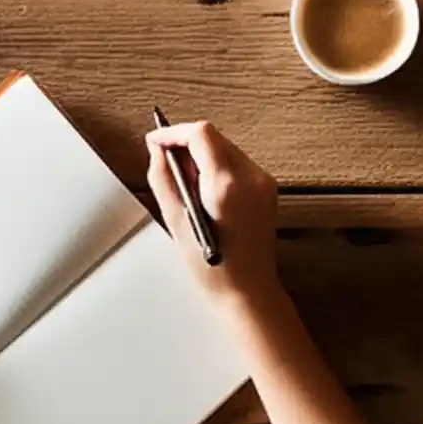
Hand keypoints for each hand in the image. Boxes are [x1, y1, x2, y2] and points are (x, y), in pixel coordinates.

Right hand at [146, 121, 280, 303]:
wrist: (248, 291)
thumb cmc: (214, 269)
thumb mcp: (176, 223)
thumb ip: (163, 180)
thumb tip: (157, 151)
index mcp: (226, 185)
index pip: (200, 134)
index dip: (173, 132)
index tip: (156, 141)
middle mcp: (250, 177)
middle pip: (214, 137)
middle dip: (187, 144)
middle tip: (167, 166)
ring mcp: (263, 182)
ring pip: (225, 147)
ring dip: (202, 156)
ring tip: (187, 187)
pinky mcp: (267, 188)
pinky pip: (237, 163)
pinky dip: (217, 167)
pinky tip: (206, 193)